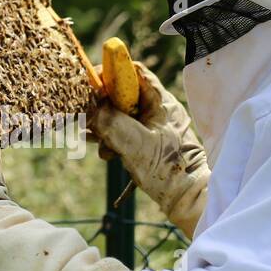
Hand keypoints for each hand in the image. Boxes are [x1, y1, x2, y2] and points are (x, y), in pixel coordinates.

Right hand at [89, 63, 208, 236]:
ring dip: (103, 125)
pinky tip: (104, 151)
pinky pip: (124, 132)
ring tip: (89, 136)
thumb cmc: (168, 170)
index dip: (110, 73)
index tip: (89, 84)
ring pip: (120, 115)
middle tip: (83, 114)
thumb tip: (90, 106)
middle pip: (122, 94)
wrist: (187, 197)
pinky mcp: (147, 142)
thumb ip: (111, 122)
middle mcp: (156, 109)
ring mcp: (152, 125)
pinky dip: (111, 138)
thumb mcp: (135, 144)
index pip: (133, 73)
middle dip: (101, 104)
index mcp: (160, 101)